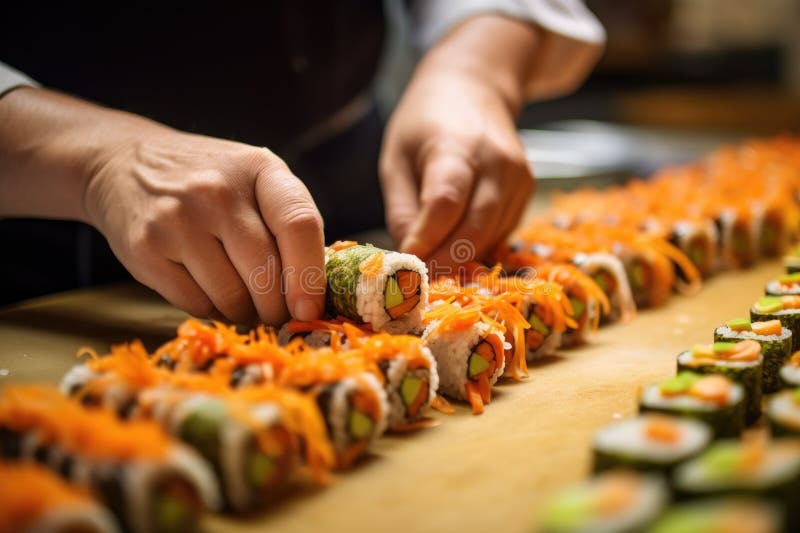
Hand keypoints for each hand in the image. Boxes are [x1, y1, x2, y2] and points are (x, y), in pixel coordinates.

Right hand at [82, 126, 325, 324]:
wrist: (125, 163)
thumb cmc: (211, 181)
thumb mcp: (255, 180)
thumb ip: (290, 224)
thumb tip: (314, 298)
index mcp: (260, 169)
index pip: (299, 225)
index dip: (310, 276)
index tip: (310, 309)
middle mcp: (217, 191)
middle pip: (265, 275)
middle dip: (276, 307)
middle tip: (275, 311)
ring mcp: (177, 220)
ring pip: (232, 298)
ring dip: (244, 312)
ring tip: (242, 298)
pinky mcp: (145, 249)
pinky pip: (196, 305)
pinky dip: (211, 310)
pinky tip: (209, 290)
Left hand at [380, 15, 536, 267]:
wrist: (475, 87)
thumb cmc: (425, 124)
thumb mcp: (396, 158)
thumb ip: (401, 209)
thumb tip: (409, 256)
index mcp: (455, 146)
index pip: (445, 203)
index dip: (426, 240)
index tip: (405, 264)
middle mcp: (496, 161)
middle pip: (474, 228)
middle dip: (444, 261)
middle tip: (417, 282)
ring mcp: (519, 176)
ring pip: (490, 236)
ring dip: (460, 258)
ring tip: (431, 265)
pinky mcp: (528, 188)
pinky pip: (502, 231)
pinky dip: (478, 244)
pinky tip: (456, 242)